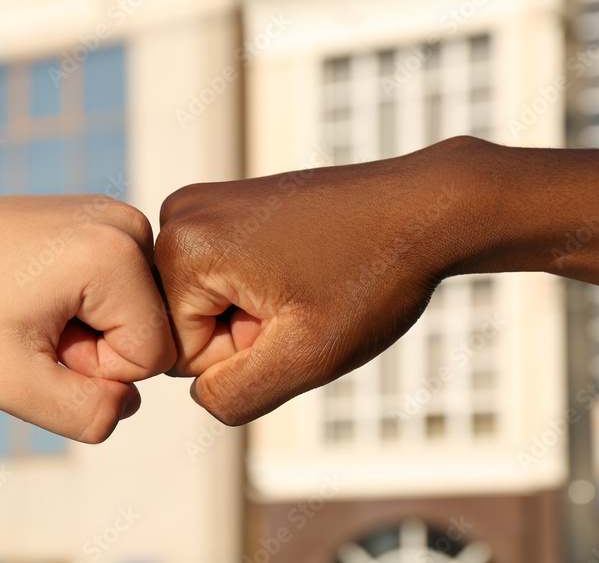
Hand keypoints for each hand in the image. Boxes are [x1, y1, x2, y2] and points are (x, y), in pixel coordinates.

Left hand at [0, 194, 175, 443]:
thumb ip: (84, 414)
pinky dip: (88, 305)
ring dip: (90, 329)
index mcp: (115, 254)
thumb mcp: (10, 383)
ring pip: (139, 313)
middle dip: (95, 348)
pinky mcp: (108, 220)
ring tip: (37, 307)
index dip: (95, 370)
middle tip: (35, 325)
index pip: (152, 356)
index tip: (42, 340)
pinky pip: (125, 291)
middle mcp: (129, 224)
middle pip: (151, 331)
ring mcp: (120, 217)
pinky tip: (43, 291)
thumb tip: (128, 404)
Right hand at [154, 138, 477, 424]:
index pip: (178, 355)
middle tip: (301, 300)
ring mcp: (200, 203)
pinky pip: (217, 276)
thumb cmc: (372, 278)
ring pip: (201, 303)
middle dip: (240, 331)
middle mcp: (178, 215)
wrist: (420, 210)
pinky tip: (299, 265)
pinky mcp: (222, 203)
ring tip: (301, 281)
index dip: (241, 355)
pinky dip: (254, 285)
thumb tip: (199, 392)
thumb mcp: (306, 358)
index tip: (290, 316)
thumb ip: (234, 395)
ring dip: (249, 310)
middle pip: (183, 324)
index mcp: (183, 249)